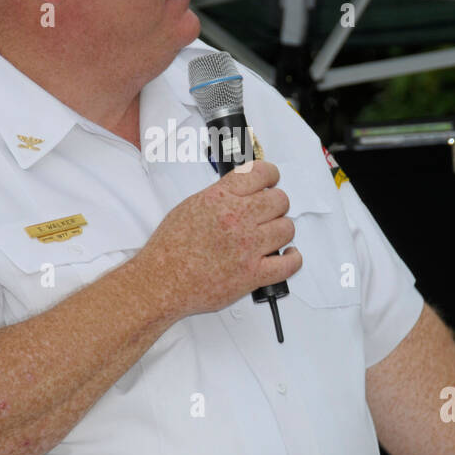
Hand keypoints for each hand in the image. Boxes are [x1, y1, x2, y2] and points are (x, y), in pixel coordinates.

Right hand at [137, 159, 302, 318]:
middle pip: (280, 200)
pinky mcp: (253, 274)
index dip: (271, 175)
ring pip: (287, 229)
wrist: (161, 281)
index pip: (261, 173)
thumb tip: (240, 191)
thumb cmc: (170, 249)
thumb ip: (219, 196)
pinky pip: (289, 263)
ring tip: (270, 236)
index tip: (272, 180)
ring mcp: (247, 247)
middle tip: (268, 212)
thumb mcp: (190, 207)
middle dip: (276, 205)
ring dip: (281, 230)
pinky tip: (286, 255)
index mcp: (220, 198)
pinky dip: (293, 258)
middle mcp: (237, 219)